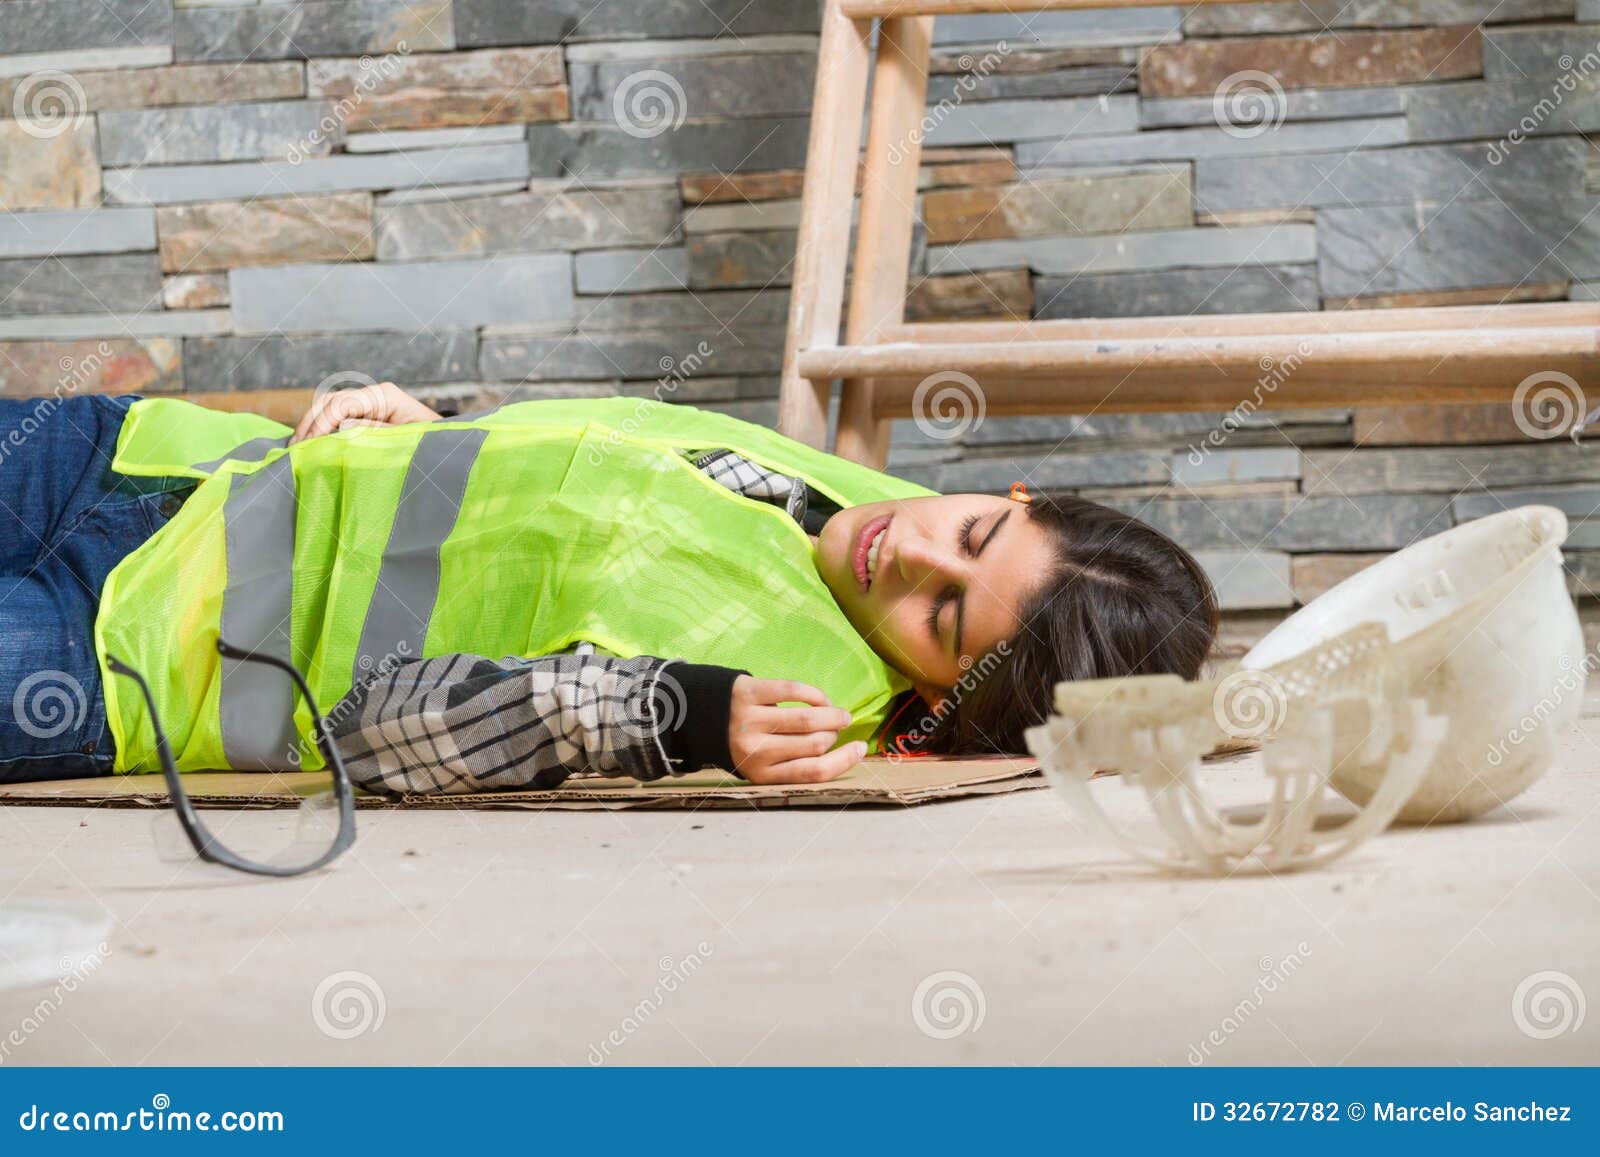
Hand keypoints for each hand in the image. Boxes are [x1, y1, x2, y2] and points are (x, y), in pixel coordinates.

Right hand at [291, 381, 440, 442]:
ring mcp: (367, 404)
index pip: (342, 403)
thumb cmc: (430, 442)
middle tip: (294, 448)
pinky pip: (336, 418)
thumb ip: (374, 433)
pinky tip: (310, 445)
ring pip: (328, 408)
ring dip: (312, 426)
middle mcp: (372, 395)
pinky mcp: (364, 415)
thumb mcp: (404, 439)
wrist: (445, 446)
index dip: (322, 423)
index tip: (308, 444)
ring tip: (297, 449)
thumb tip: (342, 429)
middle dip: (310, 423)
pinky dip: (321, 429)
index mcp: (384, 395)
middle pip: (330, 401)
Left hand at [726, 677, 866, 784]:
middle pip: (815, 745)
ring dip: (832, 715)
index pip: (812, 773)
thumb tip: (837, 750)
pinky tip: (820, 698)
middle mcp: (754, 750)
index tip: (860, 749)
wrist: (693, 716)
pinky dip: (813, 694)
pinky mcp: (747, 692)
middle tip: (839, 728)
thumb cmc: (735, 742)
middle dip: (835, 736)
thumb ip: (789, 760)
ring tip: (839, 714)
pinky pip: (792, 690)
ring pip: (808, 719)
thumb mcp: (757, 763)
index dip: (843, 761)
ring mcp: (750, 720)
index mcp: (760, 774)